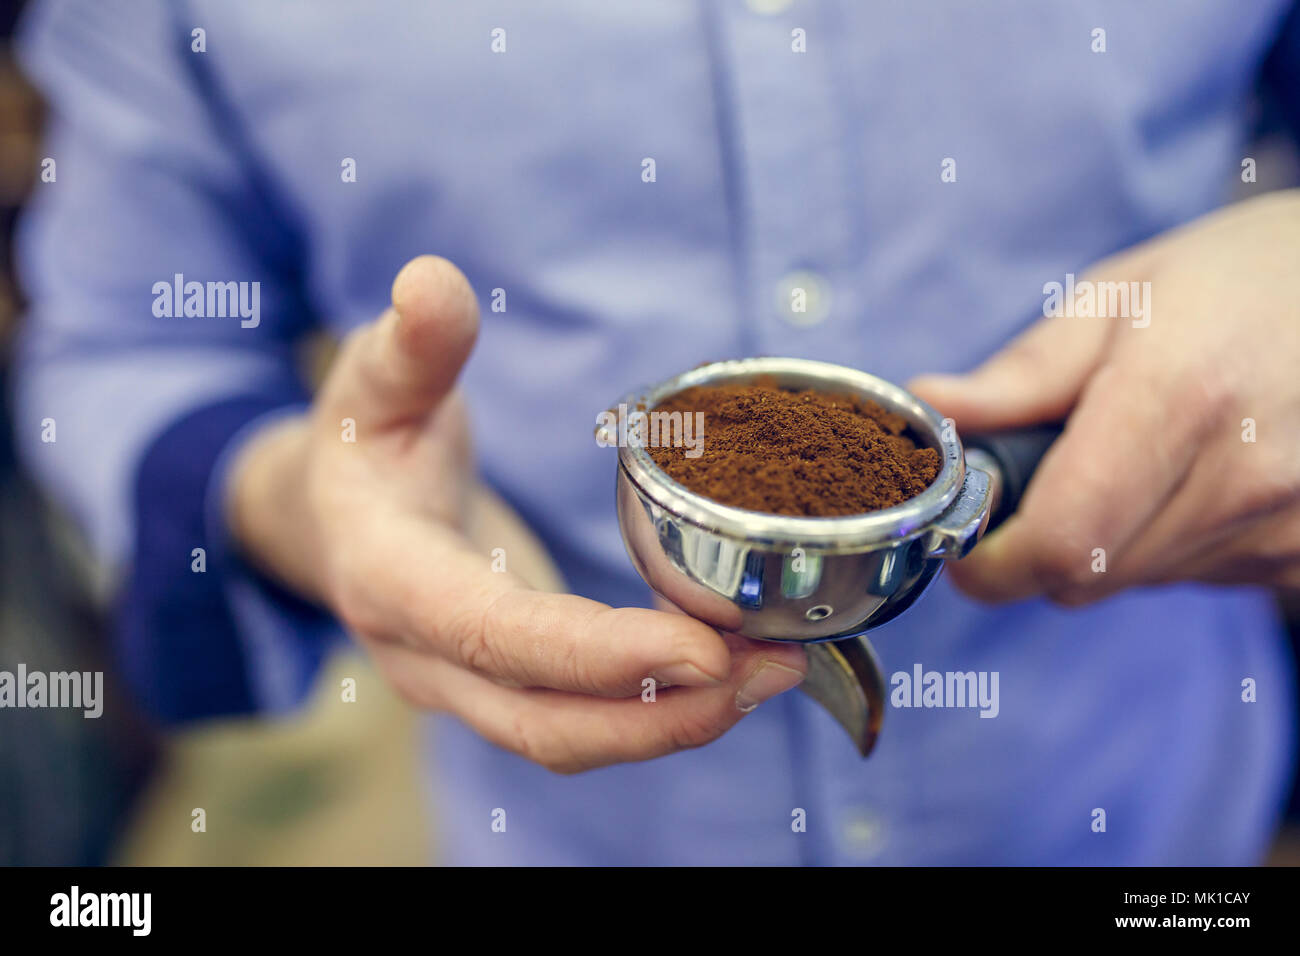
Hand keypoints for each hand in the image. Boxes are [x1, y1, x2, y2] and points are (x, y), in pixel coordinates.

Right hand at [227, 256, 805, 771]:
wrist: (333, 521)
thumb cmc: (362, 443)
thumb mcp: (374, 383)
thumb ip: (412, 344)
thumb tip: (432, 281)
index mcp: (388, 579)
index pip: (493, 636)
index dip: (596, 656)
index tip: (705, 649)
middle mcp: (421, 658)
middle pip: (544, 723)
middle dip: (665, 712)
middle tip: (776, 668)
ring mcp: (461, 688)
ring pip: (570, 739)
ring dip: (677, 721)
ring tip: (779, 672)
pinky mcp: (505, 692)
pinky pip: (583, 721)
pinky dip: (661, 709)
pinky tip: (735, 669)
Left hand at [909, 191, 1299, 603]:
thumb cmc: (1242, 276)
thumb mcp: (1122, 294)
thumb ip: (1022, 372)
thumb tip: (931, 412)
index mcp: (1180, 396)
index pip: (1062, 543)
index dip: (994, 562)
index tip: (967, 543)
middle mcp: (1243, 476)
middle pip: (1086, 577)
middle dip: (1039, 544)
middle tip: (1046, 476)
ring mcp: (1286, 524)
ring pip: (1134, 580)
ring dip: (1105, 540)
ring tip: (1138, 454)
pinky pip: (1194, 576)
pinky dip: (1166, 542)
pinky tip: (1192, 474)